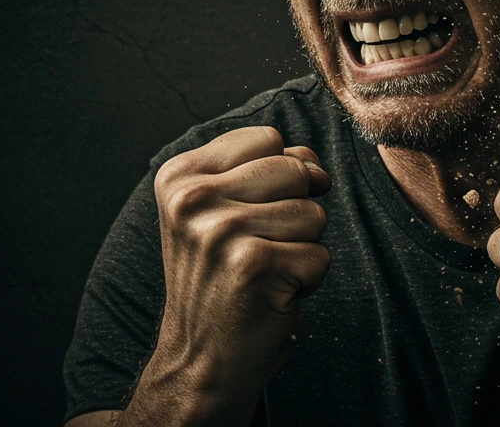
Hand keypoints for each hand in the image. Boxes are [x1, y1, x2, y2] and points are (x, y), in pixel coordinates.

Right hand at [131, 126, 331, 424]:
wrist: (199, 360)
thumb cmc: (221, 280)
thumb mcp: (224, 210)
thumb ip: (269, 169)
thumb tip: (317, 170)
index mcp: (179, 176)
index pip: (269, 139)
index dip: (278, 175)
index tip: (247, 214)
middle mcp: (192, 199)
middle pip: (296, 170)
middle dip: (294, 211)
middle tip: (255, 248)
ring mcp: (220, 231)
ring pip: (314, 213)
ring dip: (301, 247)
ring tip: (262, 271)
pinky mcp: (253, 265)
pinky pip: (320, 255)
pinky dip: (306, 280)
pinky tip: (270, 294)